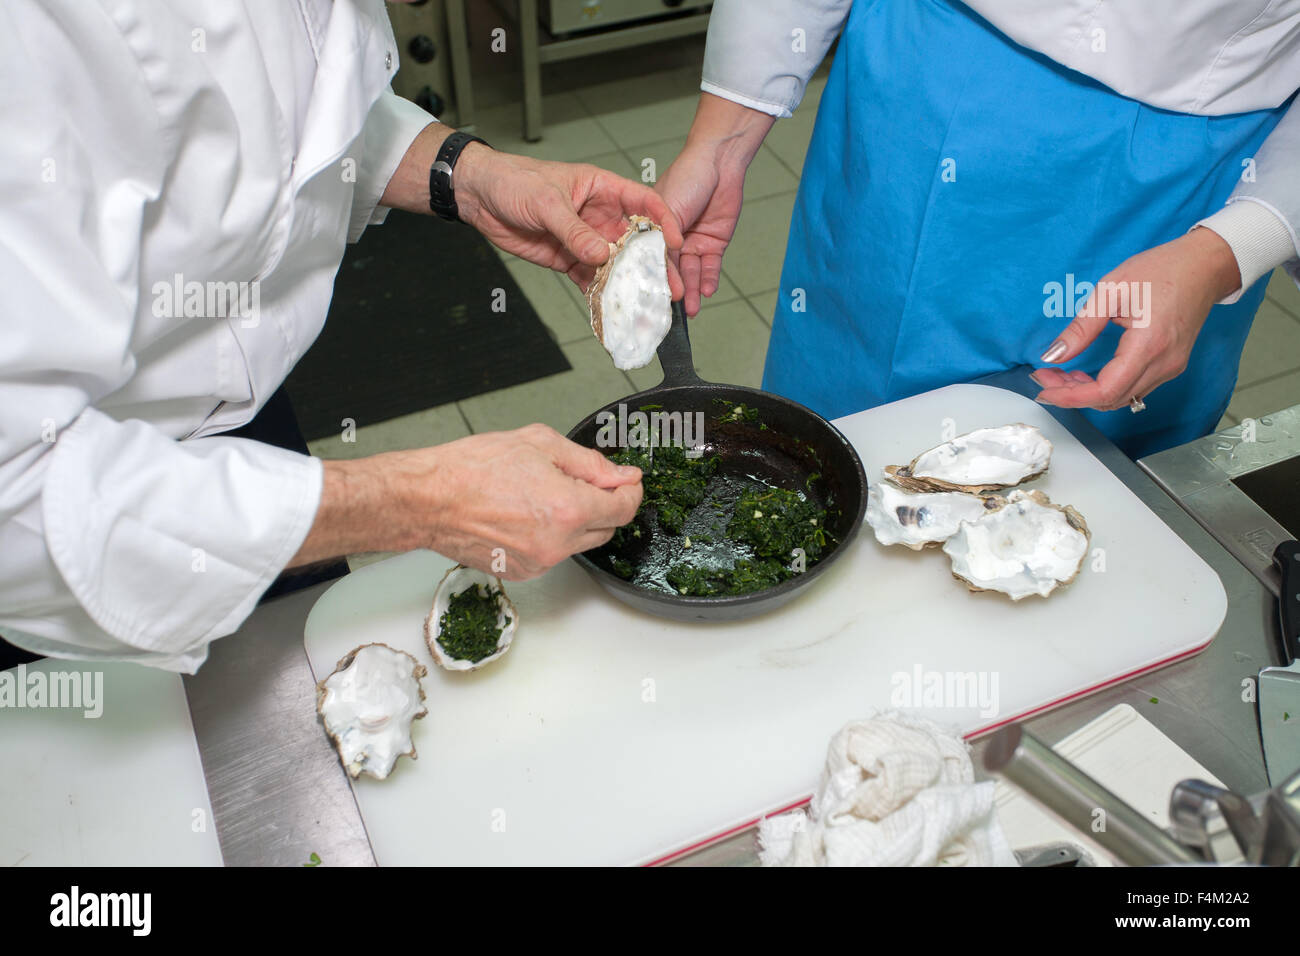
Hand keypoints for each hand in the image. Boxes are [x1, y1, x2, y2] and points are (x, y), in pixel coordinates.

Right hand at [292, 425, 642, 579]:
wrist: (428, 499)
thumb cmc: (472, 468)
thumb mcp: (539, 444)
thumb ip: (589, 463)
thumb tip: (621, 475)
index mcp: (568, 509)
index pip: (624, 509)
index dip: (630, 491)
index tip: (626, 481)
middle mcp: (557, 544)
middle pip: (607, 529)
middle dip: (602, 505)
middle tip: (579, 481)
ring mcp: (539, 563)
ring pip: (579, 544)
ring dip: (574, 521)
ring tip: (541, 494)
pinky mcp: (521, 573)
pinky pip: (552, 554)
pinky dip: (549, 536)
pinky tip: (524, 514)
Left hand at [457, 145, 683, 296]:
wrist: (481, 197)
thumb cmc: (514, 181)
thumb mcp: (546, 202)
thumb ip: (574, 231)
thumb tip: (601, 255)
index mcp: (602, 189)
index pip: (644, 202)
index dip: (663, 221)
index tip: (675, 242)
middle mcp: (600, 215)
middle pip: (636, 242)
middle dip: (653, 265)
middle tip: (669, 288)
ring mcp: (586, 239)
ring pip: (616, 265)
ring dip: (630, 285)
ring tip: (647, 305)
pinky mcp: (569, 260)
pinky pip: (591, 279)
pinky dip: (601, 295)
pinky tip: (613, 309)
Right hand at [655, 94, 773, 315]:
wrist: (720, 164)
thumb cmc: (686, 179)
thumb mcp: (667, 213)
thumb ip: (663, 244)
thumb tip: (659, 274)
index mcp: (652, 231)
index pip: (650, 260)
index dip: (651, 278)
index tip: (649, 298)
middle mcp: (672, 240)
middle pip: (672, 271)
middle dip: (673, 291)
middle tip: (671, 313)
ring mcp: (693, 243)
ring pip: (691, 273)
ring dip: (691, 291)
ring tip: (691, 310)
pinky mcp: (714, 245)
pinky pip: (710, 268)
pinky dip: (708, 280)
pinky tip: (705, 292)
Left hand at [1032, 228, 1241, 410]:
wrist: (1205, 265)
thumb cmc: (1163, 270)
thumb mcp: (1111, 291)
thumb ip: (1080, 328)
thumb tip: (1053, 355)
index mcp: (1149, 345)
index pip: (1105, 391)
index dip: (1069, 396)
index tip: (1043, 386)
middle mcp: (1164, 364)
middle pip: (1110, 400)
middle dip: (1071, 394)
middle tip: (1045, 377)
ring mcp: (1170, 368)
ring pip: (1121, 398)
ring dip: (1087, 393)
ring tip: (1061, 375)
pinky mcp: (1170, 366)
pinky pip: (1133, 389)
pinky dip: (1105, 387)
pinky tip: (1086, 374)